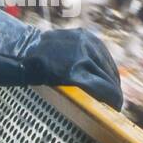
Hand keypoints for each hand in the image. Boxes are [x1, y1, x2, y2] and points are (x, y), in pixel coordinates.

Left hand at [0, 5, 122, 108]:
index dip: (114, 99)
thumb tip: (103, 98)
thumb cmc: (38, 72)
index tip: (117, 108)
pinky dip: (106, 63)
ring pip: (108, 63)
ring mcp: (86, 42)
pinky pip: (102, 51)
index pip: (105, 88)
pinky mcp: (86, 35)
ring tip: (112, 87)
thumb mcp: (59, 85)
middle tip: (116, 101)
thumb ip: (83, 89)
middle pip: (109, 76)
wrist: (26, 47)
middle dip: (114, 90)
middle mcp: (84, 55)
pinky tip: (106, 72)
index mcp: (76, 71)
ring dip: (112, 76)